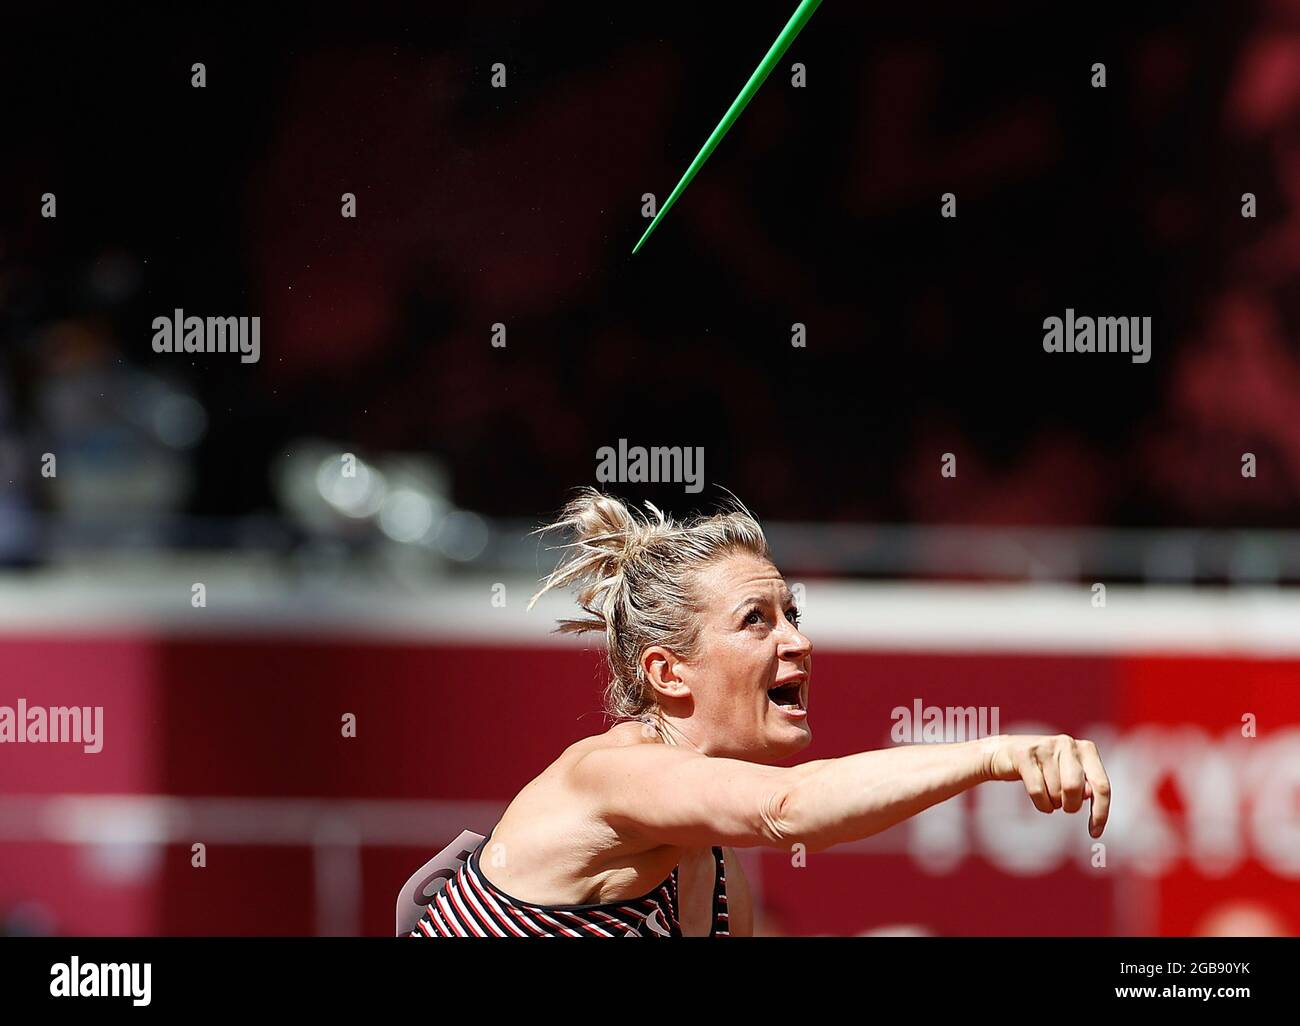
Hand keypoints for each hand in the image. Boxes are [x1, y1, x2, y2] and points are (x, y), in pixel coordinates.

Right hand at [983, 734, 1110, 837]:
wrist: (1005, 753)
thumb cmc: (1045, 769)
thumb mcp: (1070, 776)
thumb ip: (1085, 786)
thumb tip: (1089, 794)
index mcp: (1086, 749)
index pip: (1101, 785)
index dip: (1100, 812)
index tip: (1094, 833)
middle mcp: (1067, 744)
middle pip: (1075, 789)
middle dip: (1070, 805)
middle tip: (1064, 805)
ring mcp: (1045, 747)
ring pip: (1056, 792)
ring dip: (1053, 803)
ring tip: (1048, 793)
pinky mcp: (1024, 754)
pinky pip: (1038, 791)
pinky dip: (1041, 804)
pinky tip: (1039, 798)